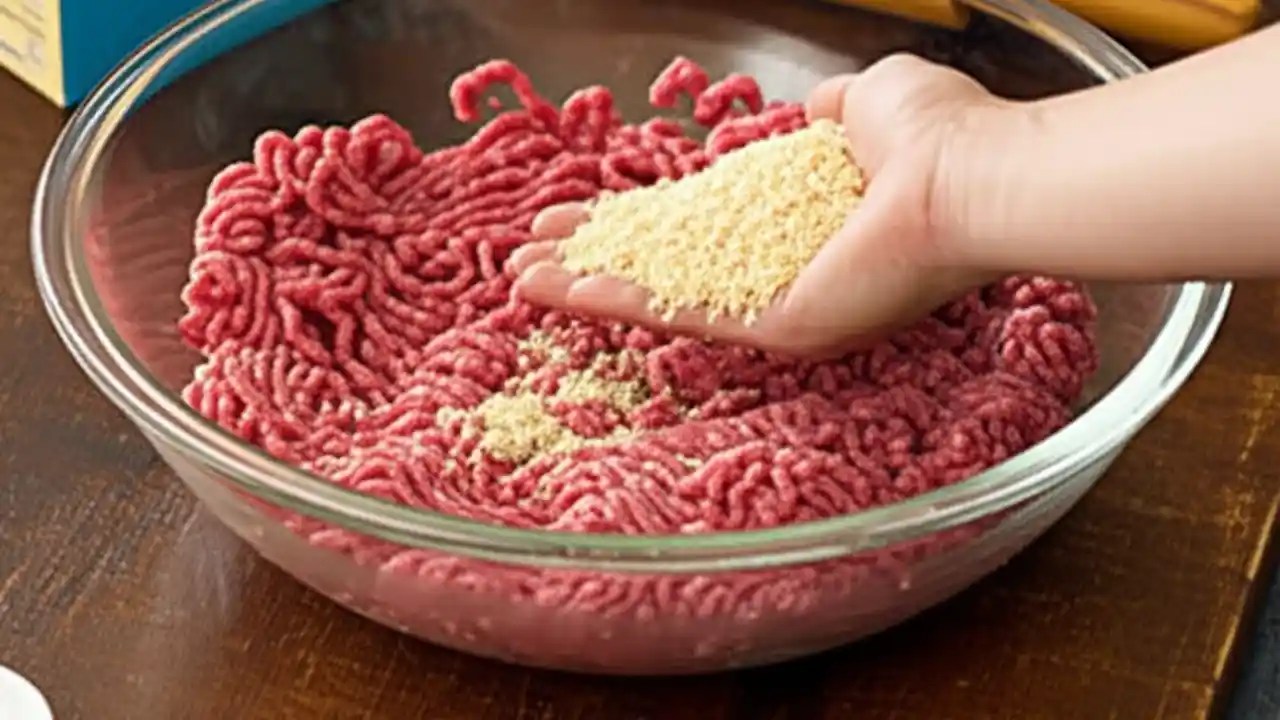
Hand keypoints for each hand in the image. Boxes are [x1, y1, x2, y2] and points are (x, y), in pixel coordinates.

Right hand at [511, 54, 1014, 357]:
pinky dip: (617, 302)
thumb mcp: (868, 100)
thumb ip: (828, 111)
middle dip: (596, 255)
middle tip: (531, 252)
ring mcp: (777, 302)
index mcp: (802, 220)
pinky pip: (683, 314)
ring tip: (521, 278)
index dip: (640, 214)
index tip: (587, 209)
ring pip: (661, 295)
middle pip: (668, 264)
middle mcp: (782, 269)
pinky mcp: (776, 323)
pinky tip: (560, 293)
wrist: (970, 177)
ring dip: (587, 285)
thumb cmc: (935, 136)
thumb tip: (812, 111)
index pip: (701, 222)